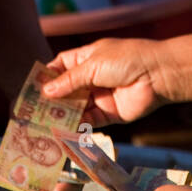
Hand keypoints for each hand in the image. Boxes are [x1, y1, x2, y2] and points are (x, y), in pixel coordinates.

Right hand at [42, 37, 169, 124]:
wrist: (158, 75)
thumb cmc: (127, 60)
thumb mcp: (93, 65)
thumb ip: (70, 80)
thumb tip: (47, 91)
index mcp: (88, 58)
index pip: (61, 67)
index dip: (48, 76)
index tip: (33, 88)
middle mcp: (92, 78)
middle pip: (66, 90)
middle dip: (52, 100)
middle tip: (33, 112)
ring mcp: (100, 97)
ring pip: (76, 108)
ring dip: (63, 115)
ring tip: (44, 124)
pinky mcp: (109, 114)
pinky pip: (89, 122)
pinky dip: (77, 127)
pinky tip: (64, 131)